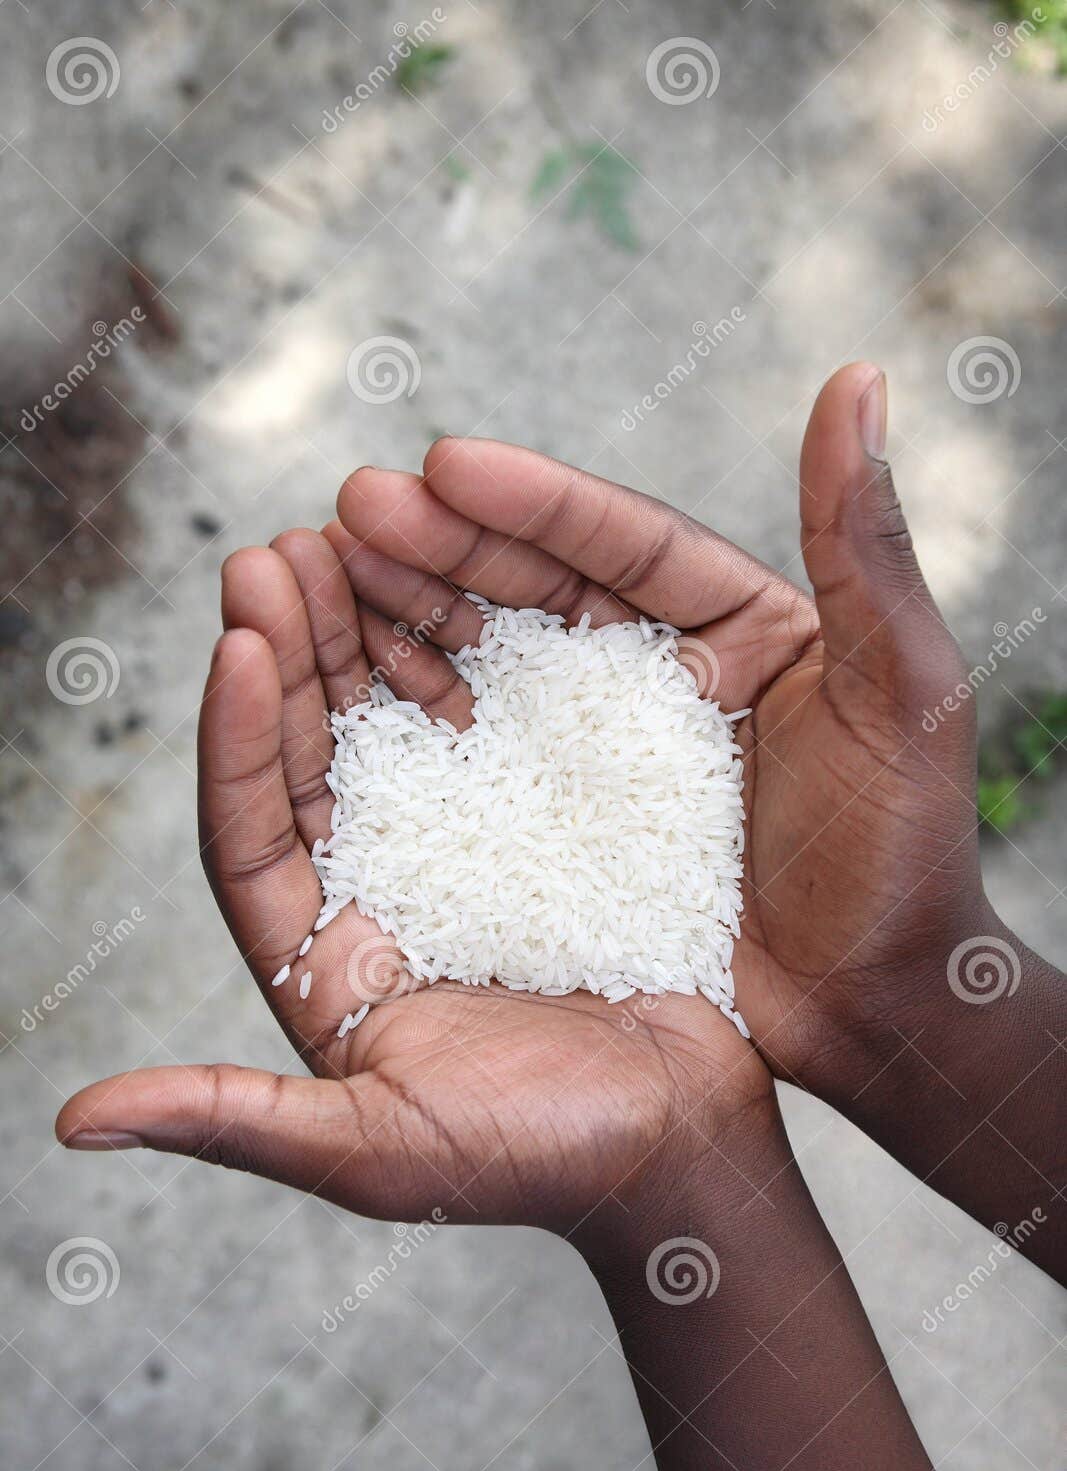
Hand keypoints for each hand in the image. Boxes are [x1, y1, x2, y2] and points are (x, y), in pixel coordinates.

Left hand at [56, 528, 770, 1237]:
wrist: (682, 1144)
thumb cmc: (539, 1162)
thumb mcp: (378, 1154)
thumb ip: (234, 1123)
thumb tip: (72, 1123)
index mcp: (323, 959)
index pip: (249, 830)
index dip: (233, 738)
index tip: (234, 640)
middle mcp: (376, 892)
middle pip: (306, 755)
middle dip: (285, 651)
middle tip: (274, 551)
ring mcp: (458, 850)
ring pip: (390, 721)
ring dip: (362, 631)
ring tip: (346, 536)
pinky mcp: (536, 822)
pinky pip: (487, 721)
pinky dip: (463, 654)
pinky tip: (455, 589)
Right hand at [325, 362, 987, 1112]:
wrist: (871, 1017)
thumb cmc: (905, 861)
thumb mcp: (905, 695)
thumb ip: (867, 546)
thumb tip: (862, 377)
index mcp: (731, 629)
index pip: (621, 544)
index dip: (531, 503)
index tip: (439, 465)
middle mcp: (649, 681)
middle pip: (530, 592)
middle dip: (436, 549)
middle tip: (347, 514)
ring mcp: (593, 758)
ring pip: (482, 663)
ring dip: (397, 619)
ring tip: (310, 579)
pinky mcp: (550, 833)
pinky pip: (465, 763)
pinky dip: (400, 721)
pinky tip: (338, 687)